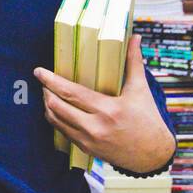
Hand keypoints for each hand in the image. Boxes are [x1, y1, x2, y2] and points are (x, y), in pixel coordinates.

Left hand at [33, 35, 175, 174]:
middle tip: (43, 81)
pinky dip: (56, 119)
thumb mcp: (140, 90)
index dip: (51, 81)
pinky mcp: (87, 149)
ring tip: (48, 94)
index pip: (71, 93)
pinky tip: (56, 110)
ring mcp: (89, 140)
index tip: (39, 72)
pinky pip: (62, 132)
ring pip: (56, 121)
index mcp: (108, 109)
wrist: (152, 154)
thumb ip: (134, 61)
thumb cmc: (148, 120)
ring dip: (48, 106)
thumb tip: (134, 38)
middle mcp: (95, 127)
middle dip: (46, 92)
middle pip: (57, 107)